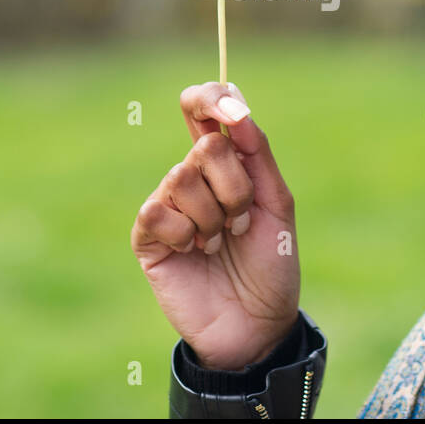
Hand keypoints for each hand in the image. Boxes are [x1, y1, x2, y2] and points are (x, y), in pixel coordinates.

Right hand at [131, 81, 301, 370]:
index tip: (235, 116)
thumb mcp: (277, 206)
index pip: (203, 108)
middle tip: (242, 222)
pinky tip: (194, 254)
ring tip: (220, 243)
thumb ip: (258, 156)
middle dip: (235, 188)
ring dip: (214, 217)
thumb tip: (237, 113)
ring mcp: (166, 204)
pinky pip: (159, 212)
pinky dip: (186, 234)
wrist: (258, 324)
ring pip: (182, 179)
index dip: (212, 100)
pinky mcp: (147, 236)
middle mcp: (192, 176)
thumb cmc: (271, 265)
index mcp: (225, 162)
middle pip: (205, 148)